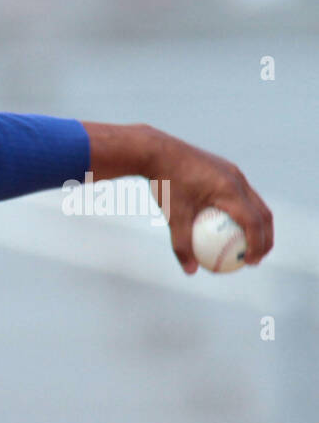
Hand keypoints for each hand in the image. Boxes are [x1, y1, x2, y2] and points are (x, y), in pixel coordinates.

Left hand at [82, 122, 273, 274]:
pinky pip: (241, 194)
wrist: (157, 151)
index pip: (253, 222)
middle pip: (262, 212)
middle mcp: (237, 180)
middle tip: (256, 258)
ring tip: (247, 244)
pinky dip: (242, 211)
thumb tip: (190, 271)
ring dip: (256, 224)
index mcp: (229, 190)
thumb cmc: (165, 184)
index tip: (252, 263)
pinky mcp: (226, 170)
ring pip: (254, 202)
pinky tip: (228, 225)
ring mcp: (234, 173)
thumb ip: (181, 244)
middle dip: (265, 237)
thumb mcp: (172, 217)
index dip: (258, 244)